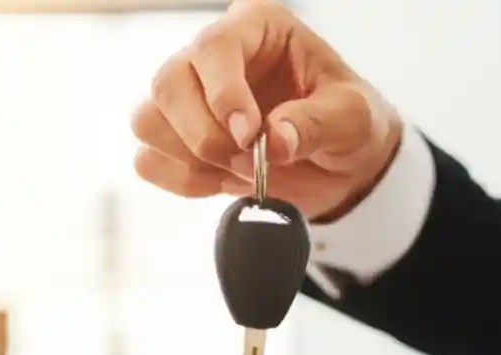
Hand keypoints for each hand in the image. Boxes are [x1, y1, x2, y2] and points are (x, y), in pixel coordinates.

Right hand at [132, 0, 402, 218]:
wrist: (339, 164)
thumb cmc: (348, 122)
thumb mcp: (353, 118)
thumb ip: (318, 123)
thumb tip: (274, 142)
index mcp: (256, 27)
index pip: (213, 46)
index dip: (223, 93)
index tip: (250, 136)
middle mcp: (211, 56)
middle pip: (168, 83)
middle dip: (205, 134)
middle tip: (249, 161)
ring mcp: (187, 98)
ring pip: (148, 121)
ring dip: (191, 157)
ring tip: (240, 169)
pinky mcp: (175, 140)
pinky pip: (149, 161)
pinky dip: (183, 180)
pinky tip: (222, 181)